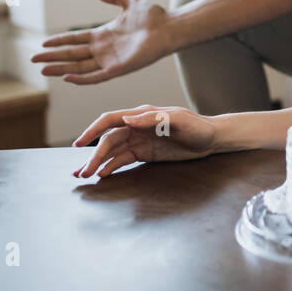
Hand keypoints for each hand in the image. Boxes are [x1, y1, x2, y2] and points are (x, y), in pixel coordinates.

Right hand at [32, 0, 172, 83]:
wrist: (169, 27)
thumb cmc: (153, 16)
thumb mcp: (130, 0)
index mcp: (103, 35)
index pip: (75, 40)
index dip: (59, 42)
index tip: (43, 42)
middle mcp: (103, 50)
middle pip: (72, 55)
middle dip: (53, 57)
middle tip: (33, 59)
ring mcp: (110, 60)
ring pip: (79, 67)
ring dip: (61, 69)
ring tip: (43, 69)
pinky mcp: (118, 69)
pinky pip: (96, 77)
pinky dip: (81, 78)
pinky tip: (66, 77)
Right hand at [72, 104, 218, 178]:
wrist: (212, 139)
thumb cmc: (198, 126)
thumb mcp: (179, 120)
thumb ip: (154, 118)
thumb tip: (128, 119)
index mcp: (142, 114)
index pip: (111, 120)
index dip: (93, 130)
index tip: (79, 143)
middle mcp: (136, 126)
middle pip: (108, 140)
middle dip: (94, 155)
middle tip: (82, 172)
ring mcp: (139, 140)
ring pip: (112, 151)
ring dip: (98, 162)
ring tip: (84, 175)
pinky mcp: (144, 153)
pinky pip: (123, 159)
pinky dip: (111, 166)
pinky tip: (102, 174)